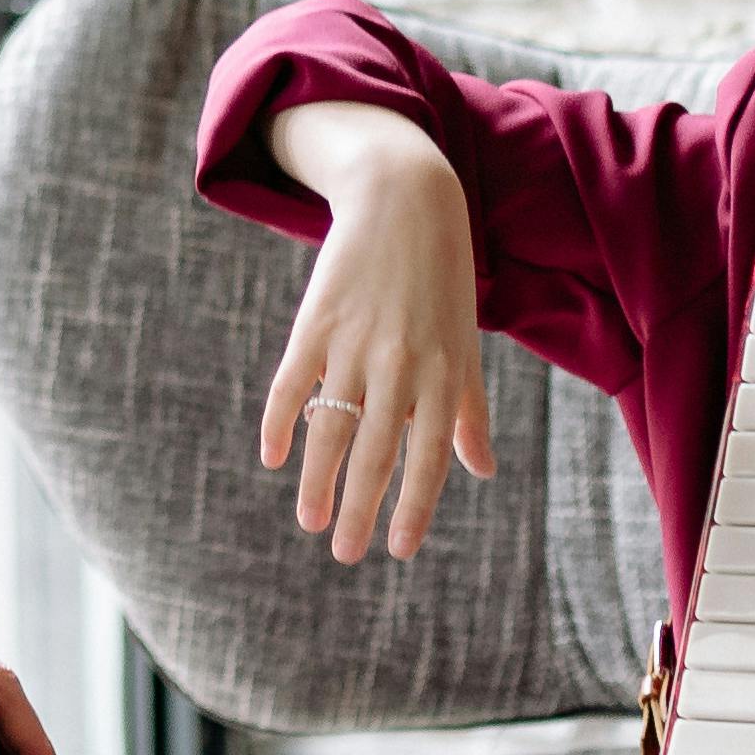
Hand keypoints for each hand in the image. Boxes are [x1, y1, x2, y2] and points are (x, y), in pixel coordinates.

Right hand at [252, 109, 492, 563]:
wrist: (405, 200)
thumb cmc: (443, 280)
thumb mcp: (465, 343)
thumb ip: (468, 410)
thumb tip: (481, 470)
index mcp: (443, 373)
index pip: (429, 457)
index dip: (413, 507)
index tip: (396, 550)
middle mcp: (399, 364)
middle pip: (375, 452)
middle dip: (359, 508)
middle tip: (344, 554)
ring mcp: (354, 343)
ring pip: (330, 427)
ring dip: (317, 480)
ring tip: (310, 522)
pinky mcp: (316, 322)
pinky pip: (292, 384)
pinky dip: (279, 422)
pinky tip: (273, 457)